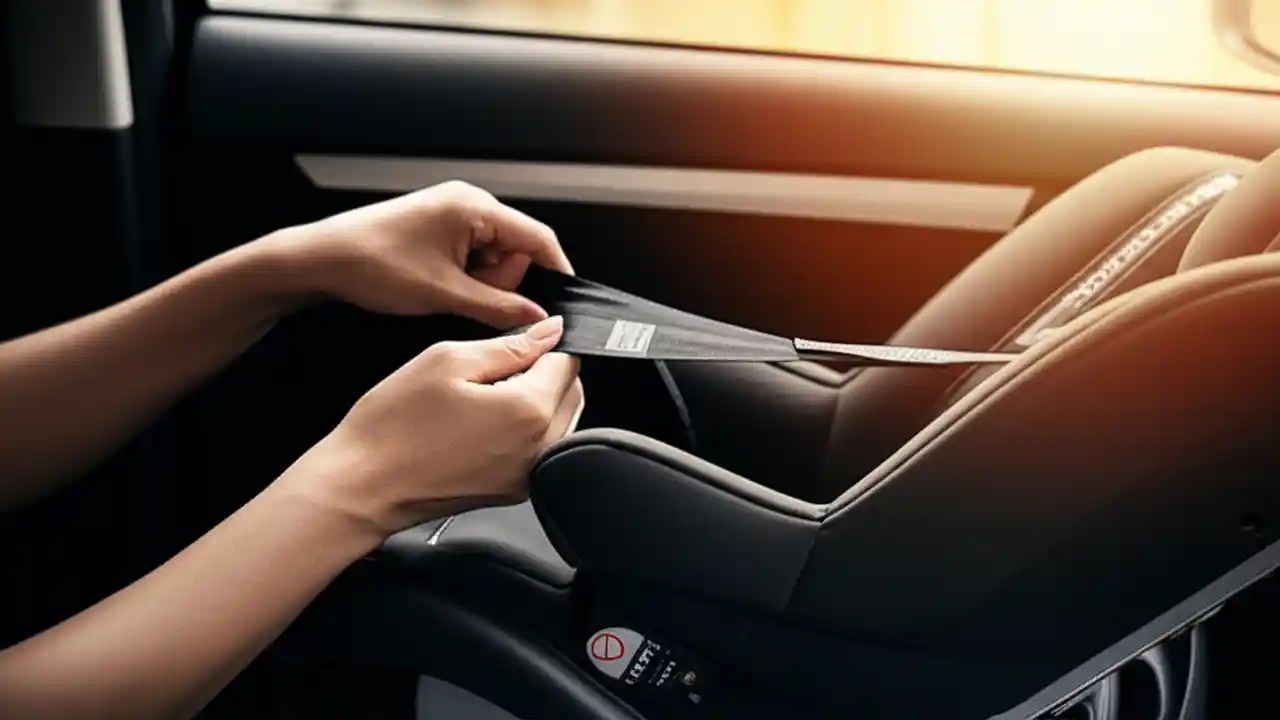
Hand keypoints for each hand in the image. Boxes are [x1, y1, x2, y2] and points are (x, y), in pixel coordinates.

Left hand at [271, 181, 572, 327]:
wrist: (321, 260)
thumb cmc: (372, 265)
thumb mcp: (443, 294)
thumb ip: (498, 307)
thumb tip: (537, 318)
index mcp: (474, 207)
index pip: (538, 238)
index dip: (555, 273)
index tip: (562, 304)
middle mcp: (467, 202)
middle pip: (517, 249)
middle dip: (502, 281)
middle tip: (469, 297)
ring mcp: (452, 213)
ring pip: (494, 256)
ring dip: (481, 282)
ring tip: (444, 290)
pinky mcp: (439, 227)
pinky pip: (472, 256)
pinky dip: (465, 277)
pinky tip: (439, 286)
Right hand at [279, 316, 581, 535]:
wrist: (362, 486)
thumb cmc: (393, 424)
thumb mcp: (448, 361)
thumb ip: (509, 345)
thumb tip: (550, 331)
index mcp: (528, 411)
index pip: (568, 361)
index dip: (544, 342)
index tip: (517, 338)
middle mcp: (540, 449)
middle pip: (571, 392)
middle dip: (547, 370)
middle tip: (498, 363)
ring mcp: (528, 475)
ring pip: (561, 421)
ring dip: (539, 398)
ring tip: (488, 392)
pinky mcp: (514, 490)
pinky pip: (541, 448)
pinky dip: (528, 427)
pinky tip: (486, 420)